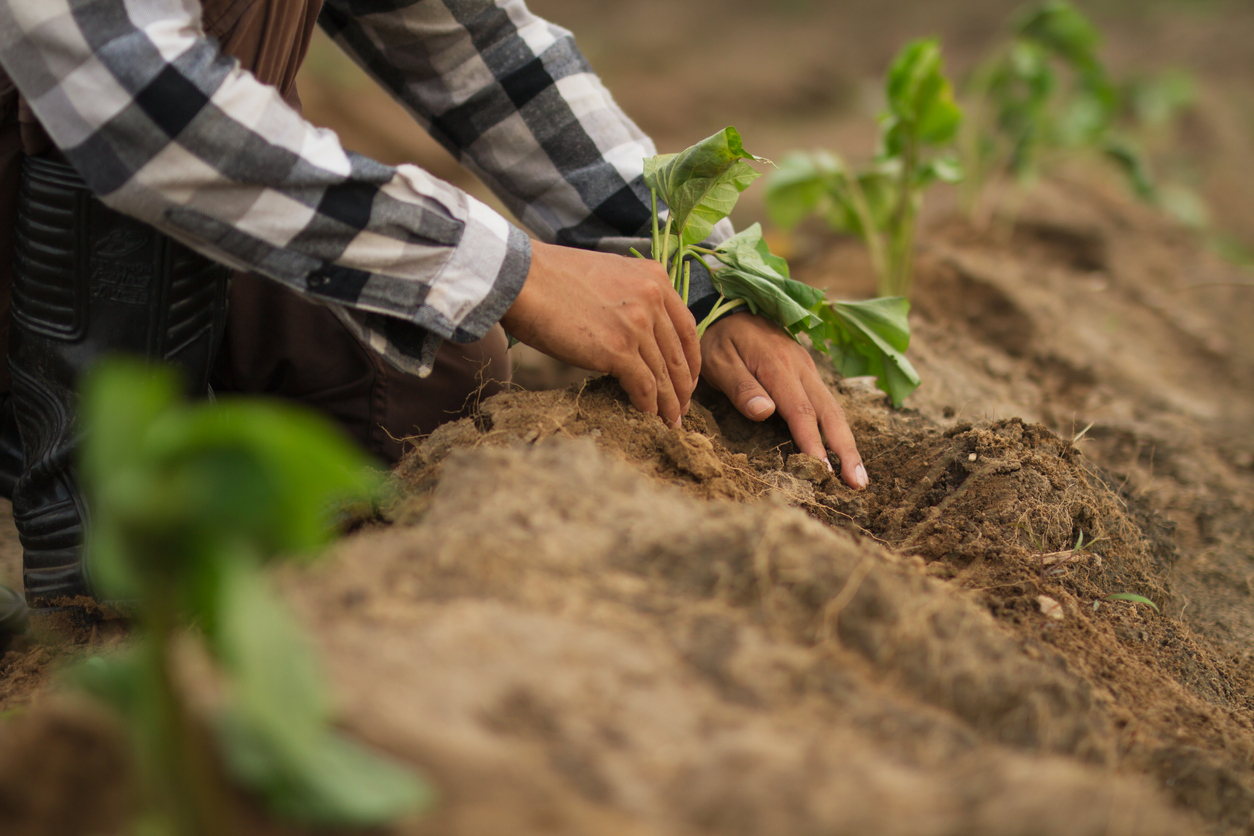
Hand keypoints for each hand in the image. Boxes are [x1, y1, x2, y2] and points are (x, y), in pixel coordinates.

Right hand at [501, 241, 699, 426]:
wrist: (520, 277)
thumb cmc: (550, 277)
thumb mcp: (606, 274)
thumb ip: (630, 296)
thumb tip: (634, 329)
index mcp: (654, 277)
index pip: (686, 327)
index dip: (690, 359)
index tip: (686, 379)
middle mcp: (653, 298)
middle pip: (679, 354)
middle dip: (683, 387)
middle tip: (682, 409)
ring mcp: (638, 324)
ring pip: (665, 375)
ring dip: (669, 404)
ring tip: (669, 423)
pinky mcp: (618, 349)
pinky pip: (644, 387)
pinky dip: (648, 407)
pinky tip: (647, 418)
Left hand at [700, 313, 867, 489]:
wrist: (727, 309)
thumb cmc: (718, 340)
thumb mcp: (718, 362)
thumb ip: (741, 387)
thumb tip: (765, 413)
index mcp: (778, 367)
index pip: (801, 411)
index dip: (814, 443)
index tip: (824, 470)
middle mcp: (801, 368)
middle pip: (830, 413)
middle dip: (846, 450)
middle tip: (858, 483)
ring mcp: (807, 369)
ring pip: (833, 408)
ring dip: (847, 442)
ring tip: (857, 476)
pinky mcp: (806, 372)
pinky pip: (826, 402)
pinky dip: (838, 428)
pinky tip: (842, 449)